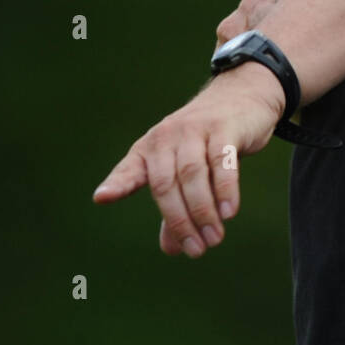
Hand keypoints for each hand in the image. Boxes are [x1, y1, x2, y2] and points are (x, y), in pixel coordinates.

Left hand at [93, 0, 280, 256]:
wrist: (242, 95)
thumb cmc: (208, 140)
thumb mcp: (187, 170)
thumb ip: (176, 207)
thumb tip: (172, 250)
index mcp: (151, 148)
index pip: (130, 169)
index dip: (117, 184)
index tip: (102, 198)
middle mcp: (168, 136)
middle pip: (165, 184)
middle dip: (180, 221)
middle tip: (197, 250)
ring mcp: (195, 130)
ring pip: (192, 175)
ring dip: (203, 211)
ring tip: (214, 238)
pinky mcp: (224, 128)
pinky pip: (222, 162)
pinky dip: (225, 189)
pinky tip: (229, 212)